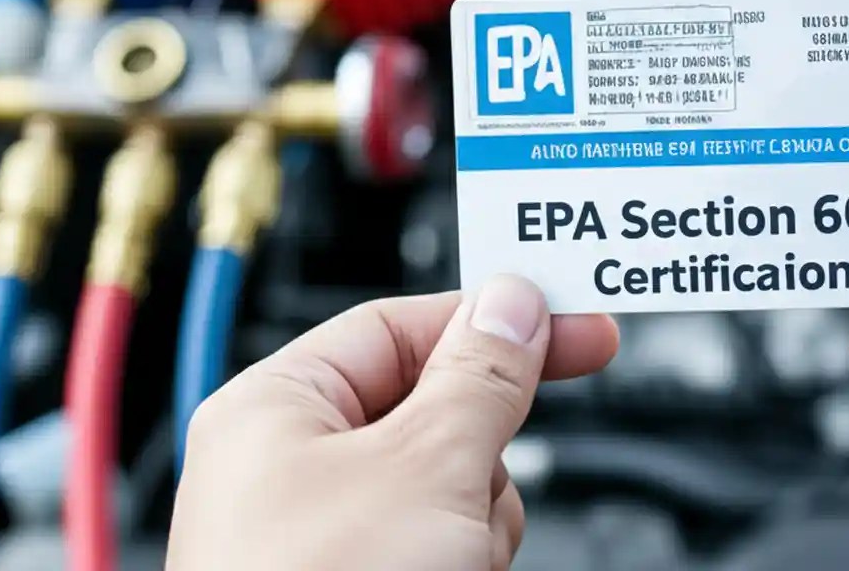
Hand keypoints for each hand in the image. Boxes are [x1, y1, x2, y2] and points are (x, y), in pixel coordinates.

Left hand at [165, 274, 618, 570]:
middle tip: (469, 493)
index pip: (400, 326)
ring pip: (452, 487)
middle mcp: (292, 468)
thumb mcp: (424, 466)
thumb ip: (480, 375)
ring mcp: (328, 535)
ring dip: (475, 522)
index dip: (490, 319)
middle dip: (476, 455)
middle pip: (435, 412)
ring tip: (446, 562)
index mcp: (277, 409)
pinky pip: (444, 543)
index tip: (570, 320)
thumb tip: (512, 304)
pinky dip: (465, 561)